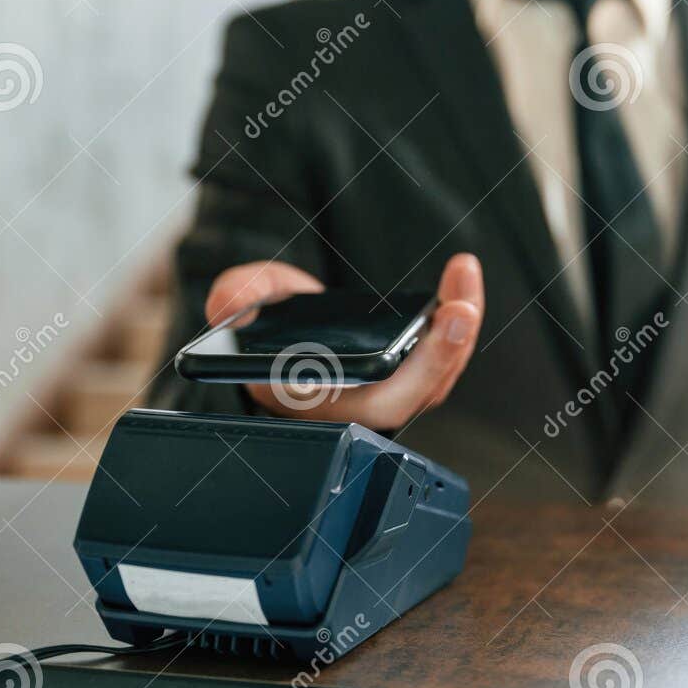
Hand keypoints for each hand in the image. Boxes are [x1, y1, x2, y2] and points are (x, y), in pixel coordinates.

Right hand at [202, 253, 484, 431]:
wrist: (294, 336)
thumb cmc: (271, 327)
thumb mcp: (250, 300)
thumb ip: (238, 294)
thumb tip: (224, 303)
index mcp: (308, 403)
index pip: (345, 410)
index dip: (376, 386)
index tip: (394, 350)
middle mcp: (352, 410)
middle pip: (405, 399)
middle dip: (437, 357)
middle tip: (457, 310)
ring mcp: (386, 397)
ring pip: (433, 381)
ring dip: (457, 332)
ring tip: (463, 276)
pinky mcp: (412, 378)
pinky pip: (443, 360)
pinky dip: (458, 322)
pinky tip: (462, 279)